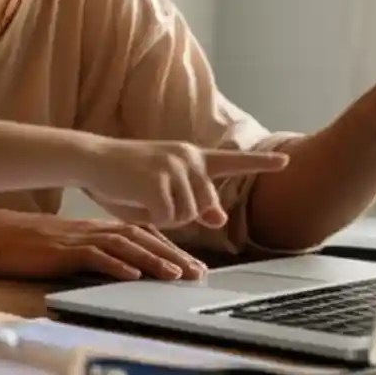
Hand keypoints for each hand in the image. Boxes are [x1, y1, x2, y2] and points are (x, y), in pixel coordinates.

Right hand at [0, 209, 207, 281]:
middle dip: (172, 255)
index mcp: (96, 228)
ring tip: (175, 275)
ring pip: (125, 246)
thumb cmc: (28, 246)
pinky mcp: (63, 251)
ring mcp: (79, 239)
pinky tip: (131, 276)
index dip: (169, 248)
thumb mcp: (68, 248)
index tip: (190, 265)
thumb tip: (122, 271)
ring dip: (152, 261)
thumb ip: (94, 255)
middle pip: (142, 238)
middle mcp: (93, 230)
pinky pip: (94, 257)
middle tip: (196, 273)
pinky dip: (115, 266)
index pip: (142, 234)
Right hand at [85, 140, 289, 228]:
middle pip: (205, 206)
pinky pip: (166, 218)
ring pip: (186, 216)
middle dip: (181, 215)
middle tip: (151, 201)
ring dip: (164, 218)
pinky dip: (150, 218)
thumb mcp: (162, 188)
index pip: (232, 161)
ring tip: (140, 197)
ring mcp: (174, 168)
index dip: (260, 163)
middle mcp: (188, 158)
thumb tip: (220, 217)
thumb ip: (193, 201)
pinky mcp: (158, 182)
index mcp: (191, 156)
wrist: (90, 158)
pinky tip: (134, 201)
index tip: (285, 162)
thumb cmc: (121, 176)